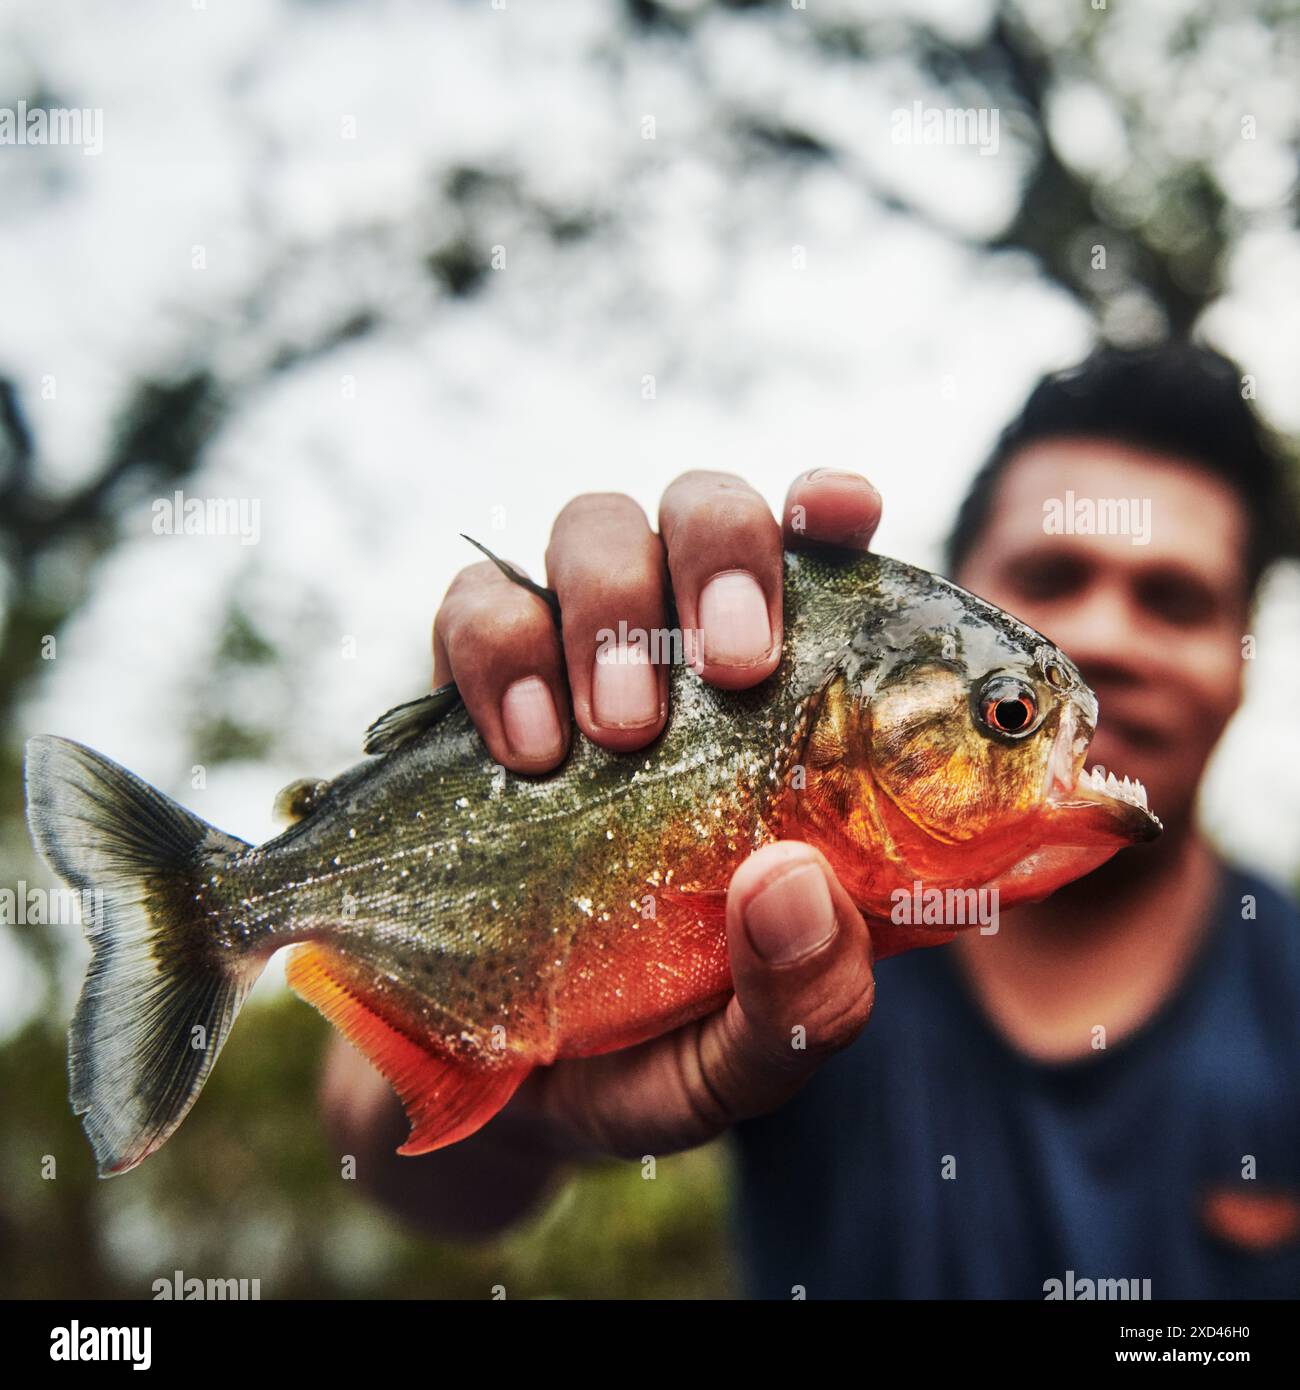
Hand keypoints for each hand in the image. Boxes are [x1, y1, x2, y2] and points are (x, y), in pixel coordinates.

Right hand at [321, 470, 882, 1188]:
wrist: (501, 1084)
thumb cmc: (655, 1047)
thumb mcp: (745, 1061)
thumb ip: (801, 1002)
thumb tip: (792, 883)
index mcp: (792, 724)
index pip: (830, 569)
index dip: (831, 508)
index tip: (839, 511)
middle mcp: (687, 661)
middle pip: (709, 510)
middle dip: (722, 557)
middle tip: (734, 667)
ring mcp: (578, 659)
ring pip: (593, 527)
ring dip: (610, 606)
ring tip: (613, 734)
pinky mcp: (476, 684)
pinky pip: (476, 606)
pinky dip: (497, 655)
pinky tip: (523, 751)